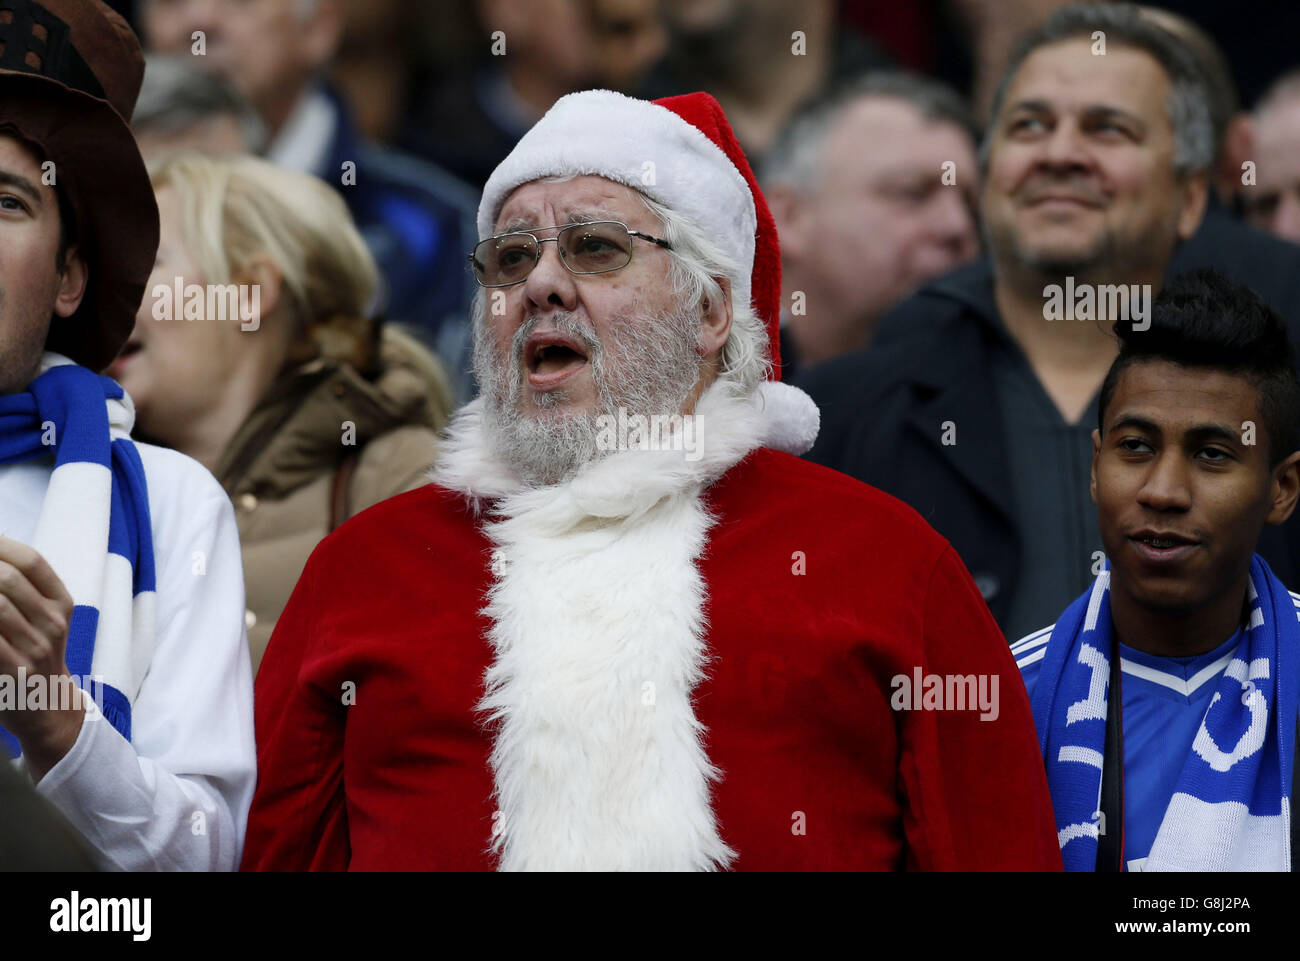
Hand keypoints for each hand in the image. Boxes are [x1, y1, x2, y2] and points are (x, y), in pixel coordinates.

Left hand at [0, 535, 84, 777]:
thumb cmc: (34, 655)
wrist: (47, 708)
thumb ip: (24, 588)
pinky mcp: (14, 672)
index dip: (1, 545)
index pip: (32, 561)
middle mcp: (53, 624)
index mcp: (61, 604)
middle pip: (9, 578)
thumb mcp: (45, 619)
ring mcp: (35, 649)